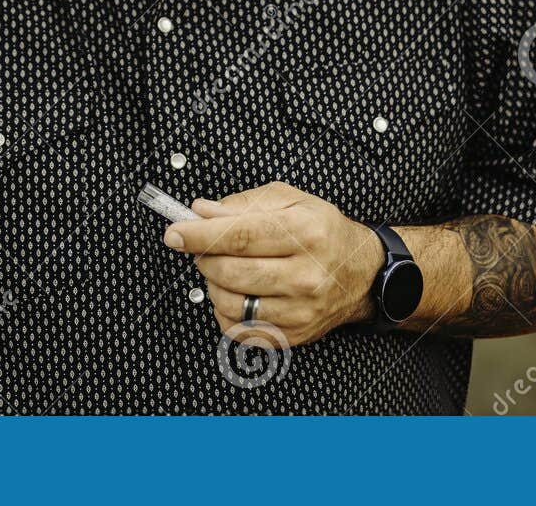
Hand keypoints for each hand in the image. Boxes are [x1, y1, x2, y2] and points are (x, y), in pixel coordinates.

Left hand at [164, 181, 384, 346]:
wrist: (362, 272)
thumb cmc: (323, 231)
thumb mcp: (290, 200)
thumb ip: (243, 203)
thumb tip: (201, 212)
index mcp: (305, 232)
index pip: (238, 236)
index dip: (199, 235)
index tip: (174, 232)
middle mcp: (306, 274)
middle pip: (230, 272)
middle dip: (204, 257)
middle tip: (204, 247)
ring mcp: (301, 310)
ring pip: (231, 303)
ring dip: (213, 284)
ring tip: (223, 269)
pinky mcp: (294, 335)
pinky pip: (240, 330)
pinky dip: (226, 312)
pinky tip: (236, 294)